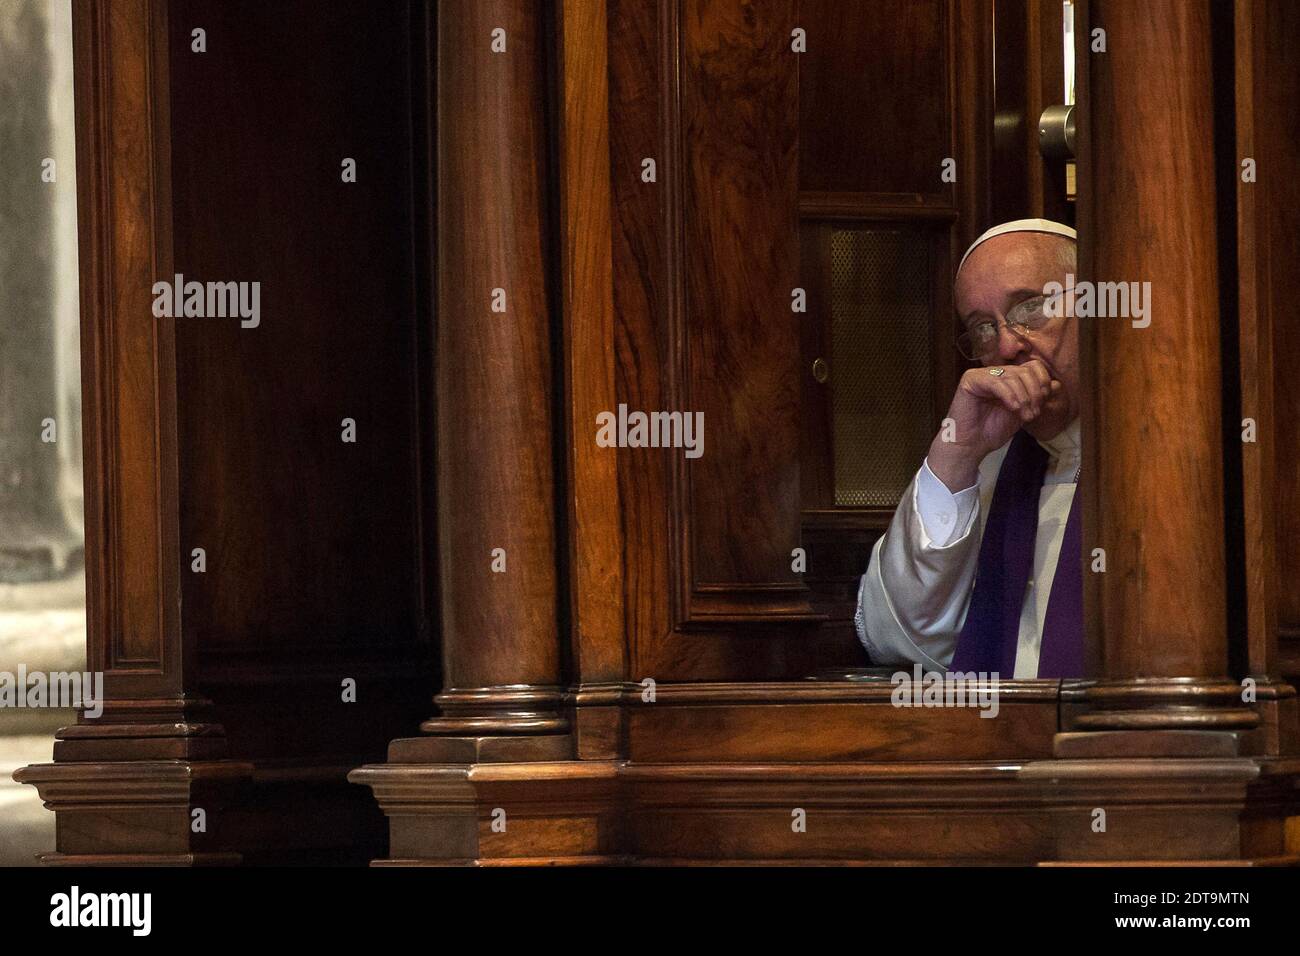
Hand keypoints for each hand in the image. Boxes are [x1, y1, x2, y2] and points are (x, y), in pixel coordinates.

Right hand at [926, 359, 1060, 490]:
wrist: (971, 445)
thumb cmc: (993, 430)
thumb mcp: (1022, 412)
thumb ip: (1037, 398)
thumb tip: (1057, 384)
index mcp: (1007, 377)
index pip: (1032, 367)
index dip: (1042, 382)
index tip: (1042, 403)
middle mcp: (995, 372)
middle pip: (1025, 370)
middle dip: (1034, 393)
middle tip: (1033, 414)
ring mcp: (982, 374)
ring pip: (1012, 376)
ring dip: (1023, 398)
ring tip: (1025, 416)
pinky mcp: (971, 380)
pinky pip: (996, 382)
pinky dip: (1009, 396)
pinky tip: (1012, 409)